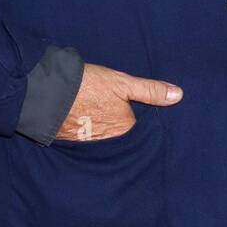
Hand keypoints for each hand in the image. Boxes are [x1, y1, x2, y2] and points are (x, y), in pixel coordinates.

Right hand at [54, 64, 182, 141]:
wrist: (47, 91)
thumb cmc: (89, 85)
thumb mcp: (123, 83)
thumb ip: (151, 91)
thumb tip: (178, 95)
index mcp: (124, 129)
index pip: (134, 125)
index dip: (129, 112)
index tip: (120, 103)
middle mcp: (108, 142)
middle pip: (116, 133)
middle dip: (112, 122)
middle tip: (101, 105)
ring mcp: (86, 144)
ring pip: (98, 135)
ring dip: (96, 126)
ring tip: (88, 110)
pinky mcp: (68, 142)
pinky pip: (81, 138)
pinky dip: (80, 129)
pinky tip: (77, 117)